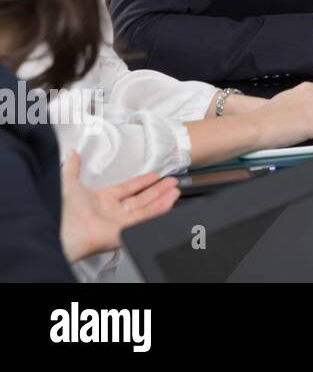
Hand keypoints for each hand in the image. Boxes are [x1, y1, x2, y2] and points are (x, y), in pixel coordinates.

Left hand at [59, 152, 178, 262]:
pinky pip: (146, 219)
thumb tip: (72, 154)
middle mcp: (111, 212)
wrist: (63, 231)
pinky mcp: (125, 232)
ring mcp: (119, 223)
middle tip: (171, 181)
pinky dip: (159, 209)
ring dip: (162, 198)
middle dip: (157, 190)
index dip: (140, 182)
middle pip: (140, 199)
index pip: (126, 189)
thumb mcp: (68, 182)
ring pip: (146, 208)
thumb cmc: (63, 211)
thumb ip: (73, 168)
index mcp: (99, 201)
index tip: (153, 176)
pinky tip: (170, 201)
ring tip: (175, 189)